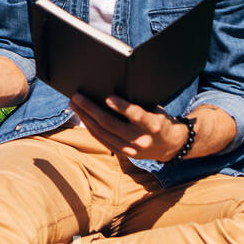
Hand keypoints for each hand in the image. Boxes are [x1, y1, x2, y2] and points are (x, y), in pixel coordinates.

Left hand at [69, 94, 188, 161]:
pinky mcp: (122, 154)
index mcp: (153, 125)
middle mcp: (141, 139)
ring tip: (74, 104)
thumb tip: (111, 88)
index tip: (108, 97)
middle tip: (77, 96)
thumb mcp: (155, 110)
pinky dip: (90, 127)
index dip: (122, 107)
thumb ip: (138, 104)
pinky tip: (82, 116)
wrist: (169, 146)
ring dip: (85, 117)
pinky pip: (101, 139)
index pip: (136, 115)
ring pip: (102, 133)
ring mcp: (130, 149)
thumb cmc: (159, 120)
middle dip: (91, 109)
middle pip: (110, 124)